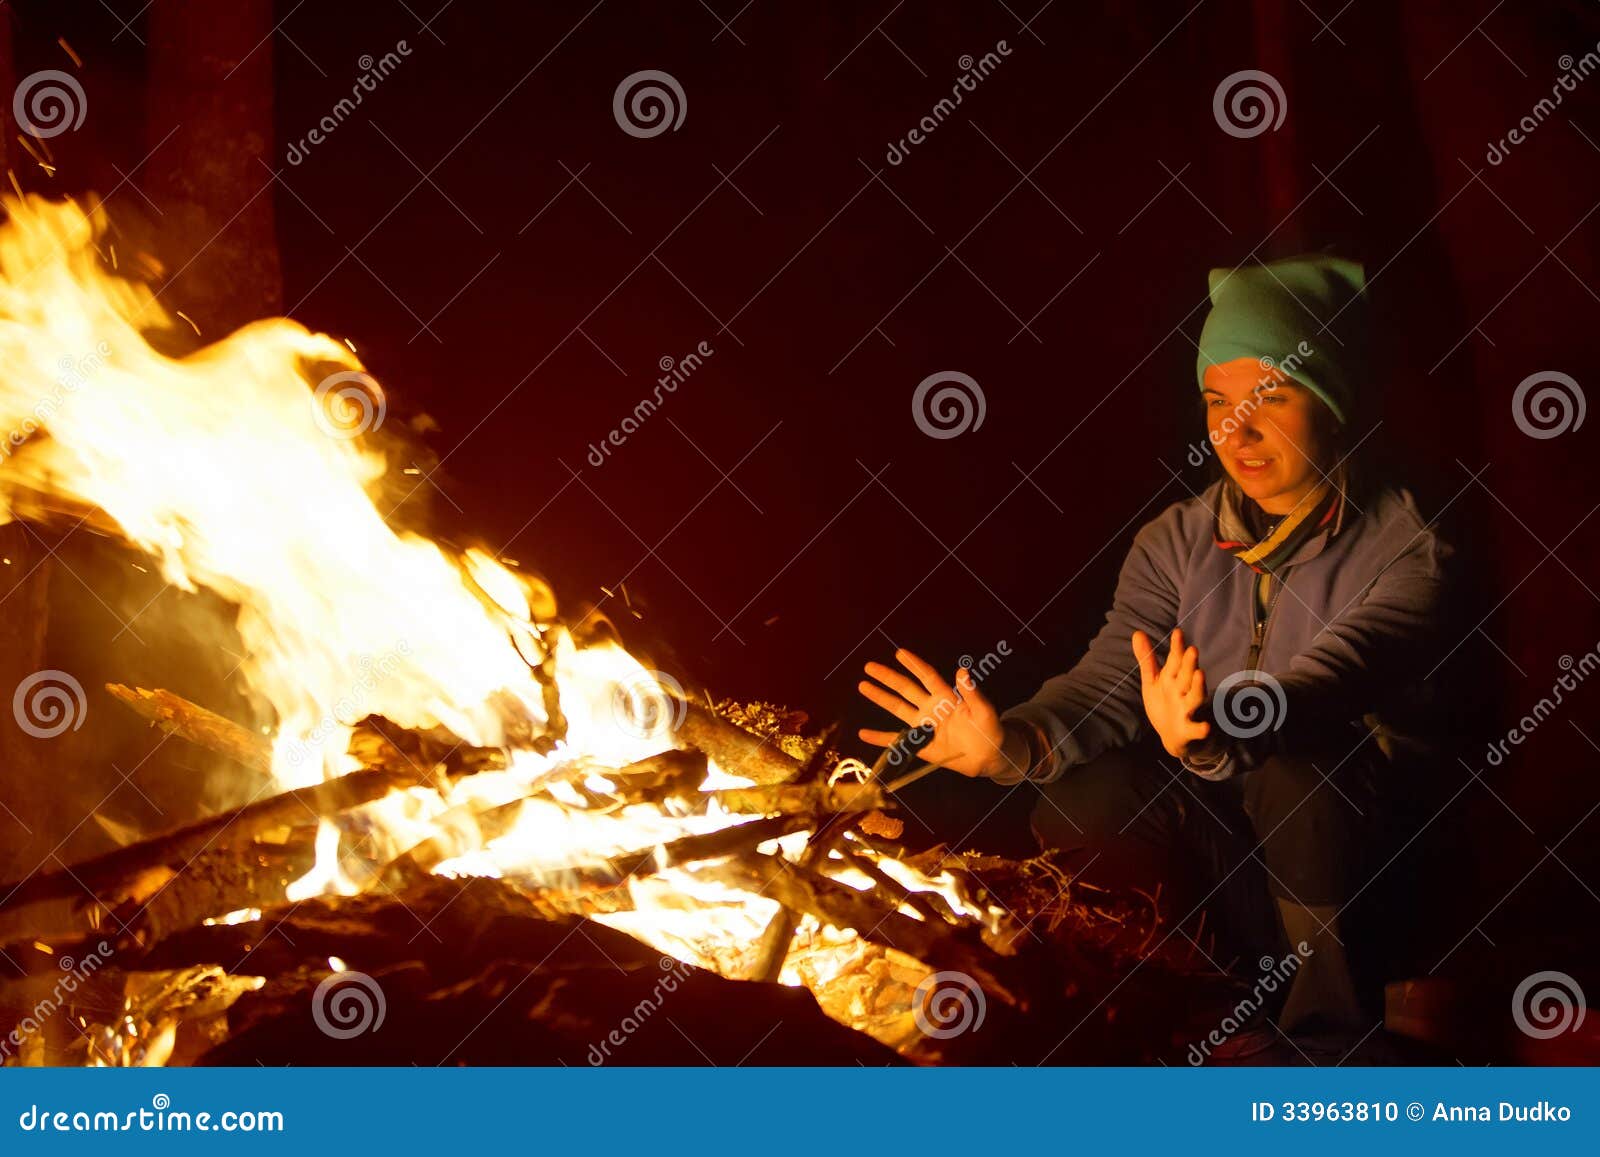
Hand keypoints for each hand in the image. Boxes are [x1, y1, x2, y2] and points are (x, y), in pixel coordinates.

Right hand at [857, 649, 1010, 777]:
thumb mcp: (985, 711)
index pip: (927, 677)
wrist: (988, 757)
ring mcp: (924, 726)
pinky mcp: (921, 746)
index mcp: (947, 697)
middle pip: (906, 689)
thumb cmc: (990, 731)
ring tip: (863, 685)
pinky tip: (864, 734)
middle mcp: (932, 708)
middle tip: (869, 666)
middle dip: (888, 677)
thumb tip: (963, 671)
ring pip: (897, 708)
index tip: (900, 653)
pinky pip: (896, 741)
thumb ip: (973, 694)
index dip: (914, 665)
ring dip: (880, 698)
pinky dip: (880, 739)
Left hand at [1132, 628, 1210, 758]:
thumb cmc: (1165, 703)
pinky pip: (1197, 729)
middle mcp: (1183, 691)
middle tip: (1192, 650)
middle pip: (1187, 675)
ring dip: (1198, 687)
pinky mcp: (1189, 730)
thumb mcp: (1153, 680)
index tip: (1177, 632)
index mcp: (1173, 678)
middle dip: (1189, 663)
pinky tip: (1206, 728)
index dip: (1176, 647)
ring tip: (1200, 674)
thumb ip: (1147, 658)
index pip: (1176, 660)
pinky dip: (1201, 729)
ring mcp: (1188, 709)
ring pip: (1195, 697)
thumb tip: (1137, 632)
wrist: (1173, 735)